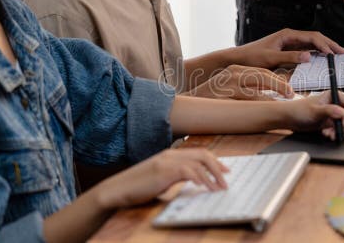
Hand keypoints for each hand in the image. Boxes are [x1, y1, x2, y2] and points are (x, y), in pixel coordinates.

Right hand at [93, 149, 228, 209]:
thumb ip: (176, 176)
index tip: (224, 170)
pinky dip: (200, 179)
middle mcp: (170, 154)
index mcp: (170, 155)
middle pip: (202, 154)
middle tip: (227, 178)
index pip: (198, 153)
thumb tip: (194, 181)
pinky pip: (189, 171)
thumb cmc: (137, 188)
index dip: (213, 161)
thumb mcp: (160, 179)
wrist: (116, 190)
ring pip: (199, 162)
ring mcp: (167, 161)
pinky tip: (205, 187)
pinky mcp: (164, 171)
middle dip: (217, 166)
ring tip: (220, 187)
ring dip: (213, 176)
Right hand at [188, 64, 293, 99]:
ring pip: (259, 84)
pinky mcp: (226, 94)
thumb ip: (246, 88)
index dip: (278, 79)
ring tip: (286, 100)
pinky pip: (249, 98)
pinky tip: (271, 107)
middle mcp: (233, 73)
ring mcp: (229, 83)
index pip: (262, 71)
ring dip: (275, 92)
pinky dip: (263, 102)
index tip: (289, 89)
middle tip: (292, 94)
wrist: (187, 105)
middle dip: (280, 84)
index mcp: (235, 69)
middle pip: (264, 75)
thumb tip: (267, 96)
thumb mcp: (229, 88)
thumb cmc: (212, 100)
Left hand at [232, 29, 343, 68]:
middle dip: (330, 44)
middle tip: (343, 53)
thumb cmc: (252, 57)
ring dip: (325, 48)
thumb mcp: (270, 58)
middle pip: (315, 38)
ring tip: (337, 55)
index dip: (325, 45)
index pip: (312, 37)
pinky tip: (323, 59)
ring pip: (312, 43)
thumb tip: (309, 56)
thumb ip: (290, 57)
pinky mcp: (288, 50)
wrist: (238, 59)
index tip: (333, 54)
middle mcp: (290, 36)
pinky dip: (316, 53)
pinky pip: (306, 50)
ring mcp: (290, 42)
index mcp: (288, 35)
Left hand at [285, 91, 343, 140]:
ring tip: (327, 133)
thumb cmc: (299, 110)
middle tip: (334, 130)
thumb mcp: (315, 110)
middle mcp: (336, 104)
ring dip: (338, 131)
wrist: (289, 119)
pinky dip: (334, 134)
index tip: (342, 121)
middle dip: (343, 125)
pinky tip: (326, 134)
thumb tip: (343, 113)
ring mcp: (333, 114)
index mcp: (334, 96)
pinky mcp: (330, 123)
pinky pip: (338, 130)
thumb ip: (329, 111)